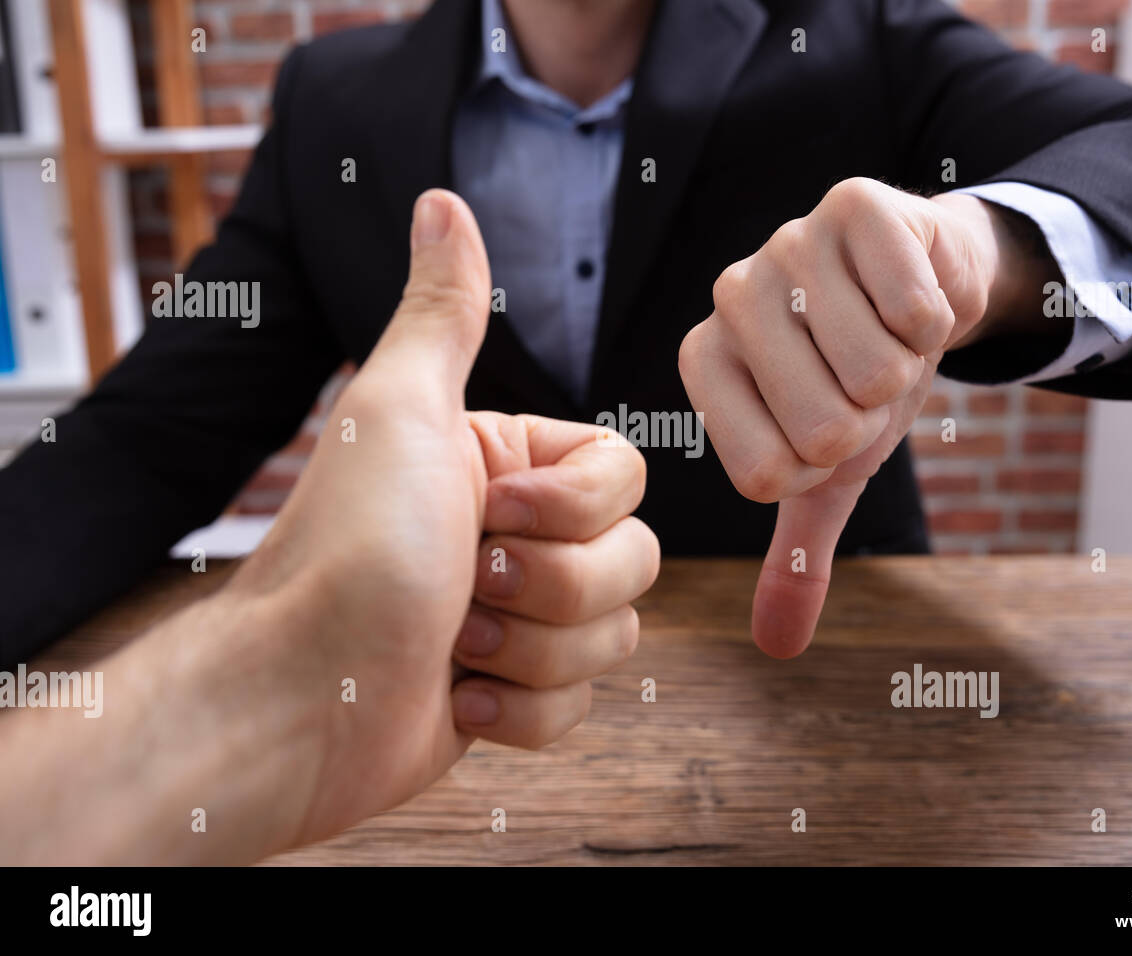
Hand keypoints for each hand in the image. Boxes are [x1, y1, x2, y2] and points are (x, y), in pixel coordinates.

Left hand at [0, 190, 658, 863]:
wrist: (296, 700)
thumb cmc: (347, 552)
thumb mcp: (402, 411)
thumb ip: (443, 313)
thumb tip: (441, 201)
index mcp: (503, 465)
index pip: (625, 474)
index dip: (576, 506)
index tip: (493, 512)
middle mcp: (517, 538)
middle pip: (633, 560)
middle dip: (551, 587)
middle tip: (463, 585)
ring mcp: (518, 621)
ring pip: (614, 635)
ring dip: (529, 650)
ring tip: (449, 643)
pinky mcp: (511, 693)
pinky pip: (580, 706)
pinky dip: (519, 710)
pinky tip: (456, 699)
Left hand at [679, 178, 1050, 658]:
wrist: (923, 287)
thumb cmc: (859, 382)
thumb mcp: (830, 473)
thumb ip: (798, 555)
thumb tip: (776, 648)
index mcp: (705, 365)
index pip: (768, 474)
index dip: (823, 467)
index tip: (830, 425)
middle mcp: (728, 300)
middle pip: (821, 429)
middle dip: (870, 422)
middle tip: (866, 382)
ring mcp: (786, 245)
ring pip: (874, 373)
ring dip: (906, 373)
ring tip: (888, 339)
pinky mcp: (851, 205)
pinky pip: (914, 309)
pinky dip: (936, 320)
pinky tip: (914, 298)